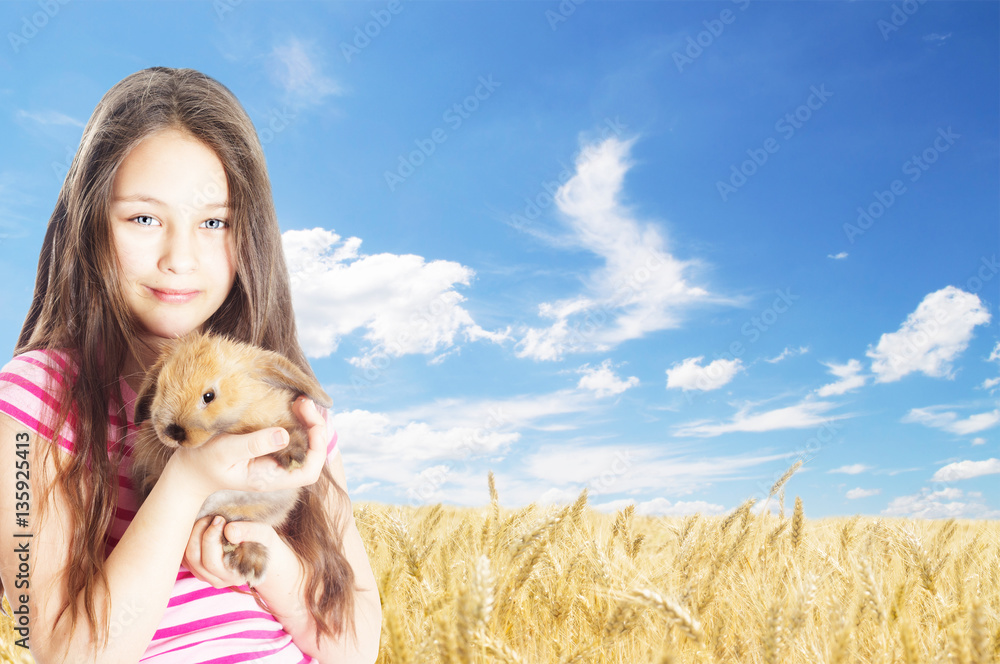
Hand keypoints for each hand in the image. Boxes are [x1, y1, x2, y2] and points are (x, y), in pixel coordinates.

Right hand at [167, 397, 328, 497]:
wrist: (187, 469)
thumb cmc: (202, 462)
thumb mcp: (225, 451)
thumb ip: (254, 444)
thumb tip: (285, 435)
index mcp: (270, 477)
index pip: (309, 471)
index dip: (318, 448)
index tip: (311, 423)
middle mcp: (276, 469)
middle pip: (311, 453)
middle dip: (315, 427)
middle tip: (303, 401)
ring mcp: (272, 458)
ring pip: (303, 442)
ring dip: (306, 420)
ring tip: (300, 400)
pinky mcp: (265, 447)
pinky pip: (289, 433)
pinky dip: (294, 418)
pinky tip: (289, 403)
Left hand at [184, 515, 279, 587]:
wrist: (264, 552)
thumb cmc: (263, 542)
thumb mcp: (264, 533)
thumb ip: (249, 531)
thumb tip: (228, 531)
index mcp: (234, 575)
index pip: (211, 560)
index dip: (211, 536)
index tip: (220, 519)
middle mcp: (218, 580)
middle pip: (195, 558)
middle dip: (199, 532)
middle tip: (212, 517)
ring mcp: (206, 576)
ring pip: (186, 558)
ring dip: (192, 535)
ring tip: (208, 520)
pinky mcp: (198, 570)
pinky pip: (183, 557)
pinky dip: (186, 541)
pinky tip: (200, 528)